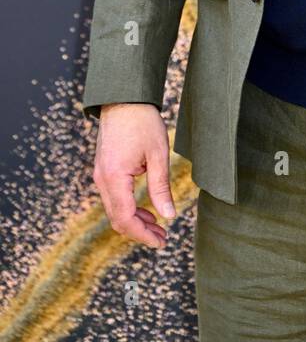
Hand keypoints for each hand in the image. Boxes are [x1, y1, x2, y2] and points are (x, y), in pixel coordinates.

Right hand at [92, 104, 176, 247]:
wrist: (124, 99)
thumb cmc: (142, 122)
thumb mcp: (158, 155)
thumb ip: (160, 188)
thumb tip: (168, 215)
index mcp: (114, 177)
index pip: (125, 218)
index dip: (142, 234)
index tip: (161, 242)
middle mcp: (102, 179)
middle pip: (117, 218)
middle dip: (139, 232)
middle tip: (162, 238)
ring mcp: (101, 175)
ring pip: (115, 209)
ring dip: (135, 221)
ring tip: (158, 227)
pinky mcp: (104, 170)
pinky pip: (114, 197)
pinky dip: (129, 207)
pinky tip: (146, 210)